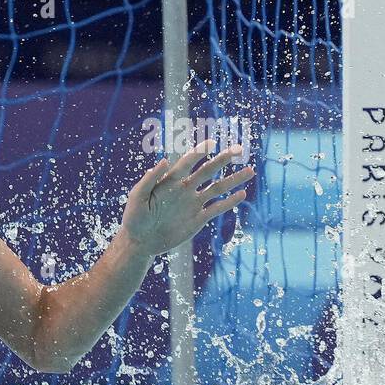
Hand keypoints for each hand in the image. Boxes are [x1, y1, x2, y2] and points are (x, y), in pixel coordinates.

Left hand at [121, 140, 254, 257]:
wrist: (140, 242)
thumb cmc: (133, 218)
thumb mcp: (137, 197)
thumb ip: (149, 179)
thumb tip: (164, 160)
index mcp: (170, 181)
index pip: (187, 162)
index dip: (199, 152)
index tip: (211, 143)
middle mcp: (185, 189)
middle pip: (208, 171)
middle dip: (223, 160)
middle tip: (239, 149)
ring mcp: (193, 203)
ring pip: (217, 188)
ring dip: (233, 179)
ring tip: (250, 170)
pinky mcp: (198, 219)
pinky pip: (217, 208)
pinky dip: (229, 201)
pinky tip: (242, 194)